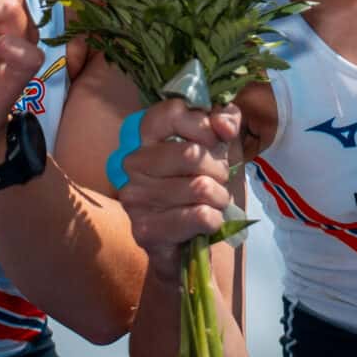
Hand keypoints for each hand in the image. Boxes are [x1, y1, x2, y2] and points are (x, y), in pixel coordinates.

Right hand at [120, 98, 239, 284]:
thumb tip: (223, 125)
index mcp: (144, 135)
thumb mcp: (217, 146)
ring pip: (199, 188)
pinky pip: (199, 216)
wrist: (185, 243)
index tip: (217, 140)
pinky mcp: (145, 229)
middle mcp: (131, 163)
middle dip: (219, 170)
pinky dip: (214, 220)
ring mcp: (134, 197)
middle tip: (218, 181)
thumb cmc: (200, 184)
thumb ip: (225, 121)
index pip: (173, 113)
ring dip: (220, 198)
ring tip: (213, 202)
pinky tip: (206, 222)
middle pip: (191, 154)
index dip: (204, 125)